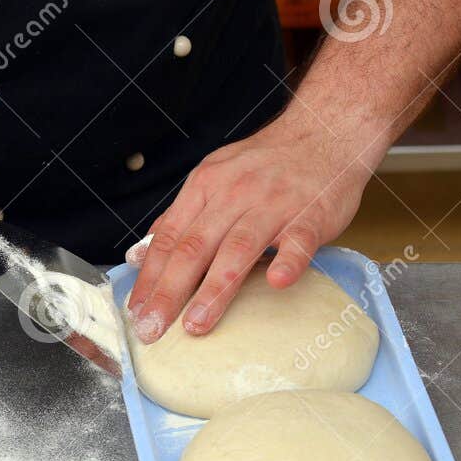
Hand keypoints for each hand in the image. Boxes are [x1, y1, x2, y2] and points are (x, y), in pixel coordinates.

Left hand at [124, 105, 384, 339]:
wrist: (326, 130)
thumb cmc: (266, 164)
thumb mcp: (214, 177)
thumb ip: (181, 217)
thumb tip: (141, 254)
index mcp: (205, 187)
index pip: (169, 239)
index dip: (149, 278)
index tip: (135, 313)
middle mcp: (234, 194)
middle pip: (194, 248)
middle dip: (169, 292)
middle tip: (152, 329)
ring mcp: (274, 204)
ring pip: (239, 248)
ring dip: (215, 289)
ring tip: (196, 324)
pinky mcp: (312, 213)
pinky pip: (299, 240)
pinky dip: (289, 260)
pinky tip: (278, 283)